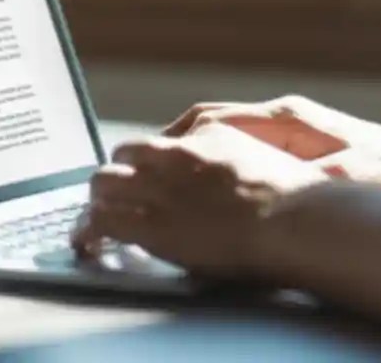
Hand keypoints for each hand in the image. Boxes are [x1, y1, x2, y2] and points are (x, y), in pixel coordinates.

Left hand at [70, 122, 328, 280]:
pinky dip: (88, 232)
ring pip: (102, 184)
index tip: (136, 177)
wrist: (295, 219)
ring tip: (90, 224)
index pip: (153, 144)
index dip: (137, 164)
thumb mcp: (260, 155)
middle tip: (109, 201)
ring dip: (96, 203)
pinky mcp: (153, 226)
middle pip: (120, 158)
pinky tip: (86, 243)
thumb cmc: (294, 197)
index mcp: (202, 136)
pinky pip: (103, 221)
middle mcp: (173, 156)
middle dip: (112, 180)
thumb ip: (229, 155)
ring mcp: (160, 189)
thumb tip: (219, 169)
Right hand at [164, 96, 380, 187]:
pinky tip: (204, 178)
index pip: (219, 117)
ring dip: (191, 145)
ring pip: (223, 126)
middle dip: (174, 139)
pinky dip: (214, 152)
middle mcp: (284, 114)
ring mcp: (288, 124)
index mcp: (289, 118)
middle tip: (144, 164)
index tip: (154, 155)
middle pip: (212, 118)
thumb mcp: (353, 177)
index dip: (181, 136)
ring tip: (163, 171)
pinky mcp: (295, 138)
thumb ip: (319, 175)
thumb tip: (295, 180)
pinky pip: (240, 139)